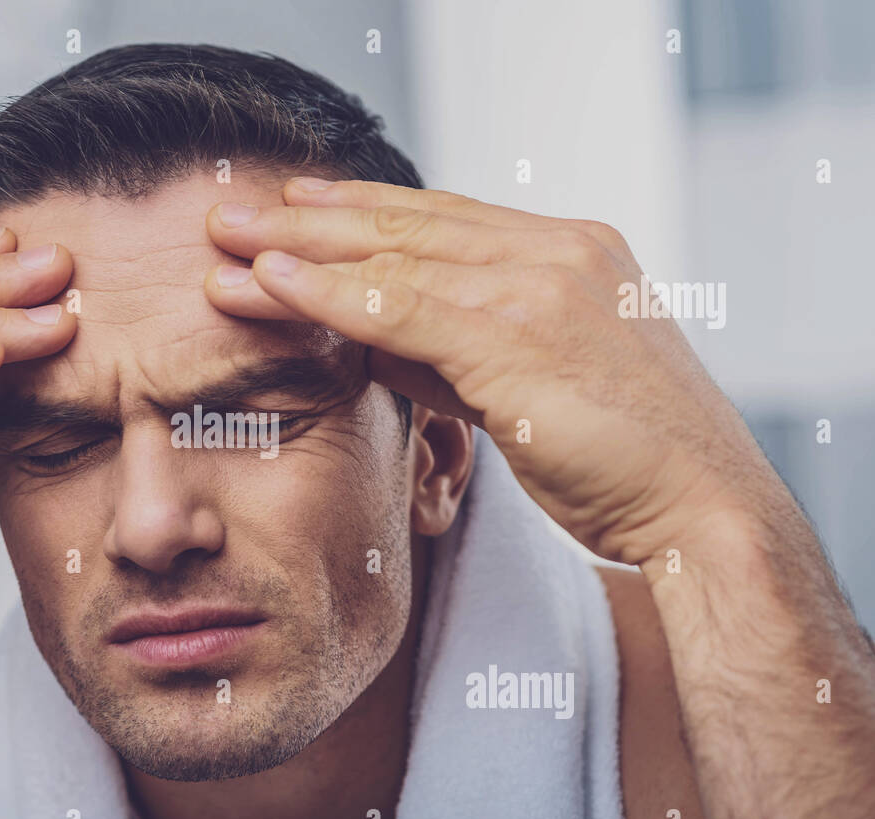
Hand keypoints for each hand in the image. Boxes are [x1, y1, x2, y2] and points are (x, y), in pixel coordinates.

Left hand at [204, 178, 777, 567]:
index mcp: (571, 252)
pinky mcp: (518, 339)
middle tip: (233, 209)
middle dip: (310, 215)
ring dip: (299, 247)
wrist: (701, 508)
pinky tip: (269, 282)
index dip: (361, 207)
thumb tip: (378, 348)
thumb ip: (455, 358)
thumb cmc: (624, 460)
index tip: (297, 201)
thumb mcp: (531, 389)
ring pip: (393, 255)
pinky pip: (400, 307)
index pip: (442, 217)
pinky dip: (328, 293)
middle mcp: (557, 252)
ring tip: (225, 240)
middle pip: (406, 223)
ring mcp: (541, 288)